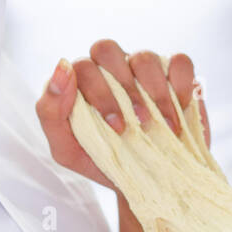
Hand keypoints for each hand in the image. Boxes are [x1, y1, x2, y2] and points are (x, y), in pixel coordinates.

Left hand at [34, 38, 210, 193]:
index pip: (82, 66)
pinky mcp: (174, 73)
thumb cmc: (100, 160)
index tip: (117, 128)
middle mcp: (109, 67)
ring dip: (155, 92)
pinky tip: (181, 110)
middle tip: (137, 124)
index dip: (100, 93)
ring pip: (144, 56)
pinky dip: (181, 84)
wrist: (142, 182)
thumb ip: (50, 112)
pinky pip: (179, 62)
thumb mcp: (66, 149)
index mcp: (81, 80)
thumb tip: (62, 69)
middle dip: (123, 88)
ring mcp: (142, 67)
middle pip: (107, 49)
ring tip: (165, 125)